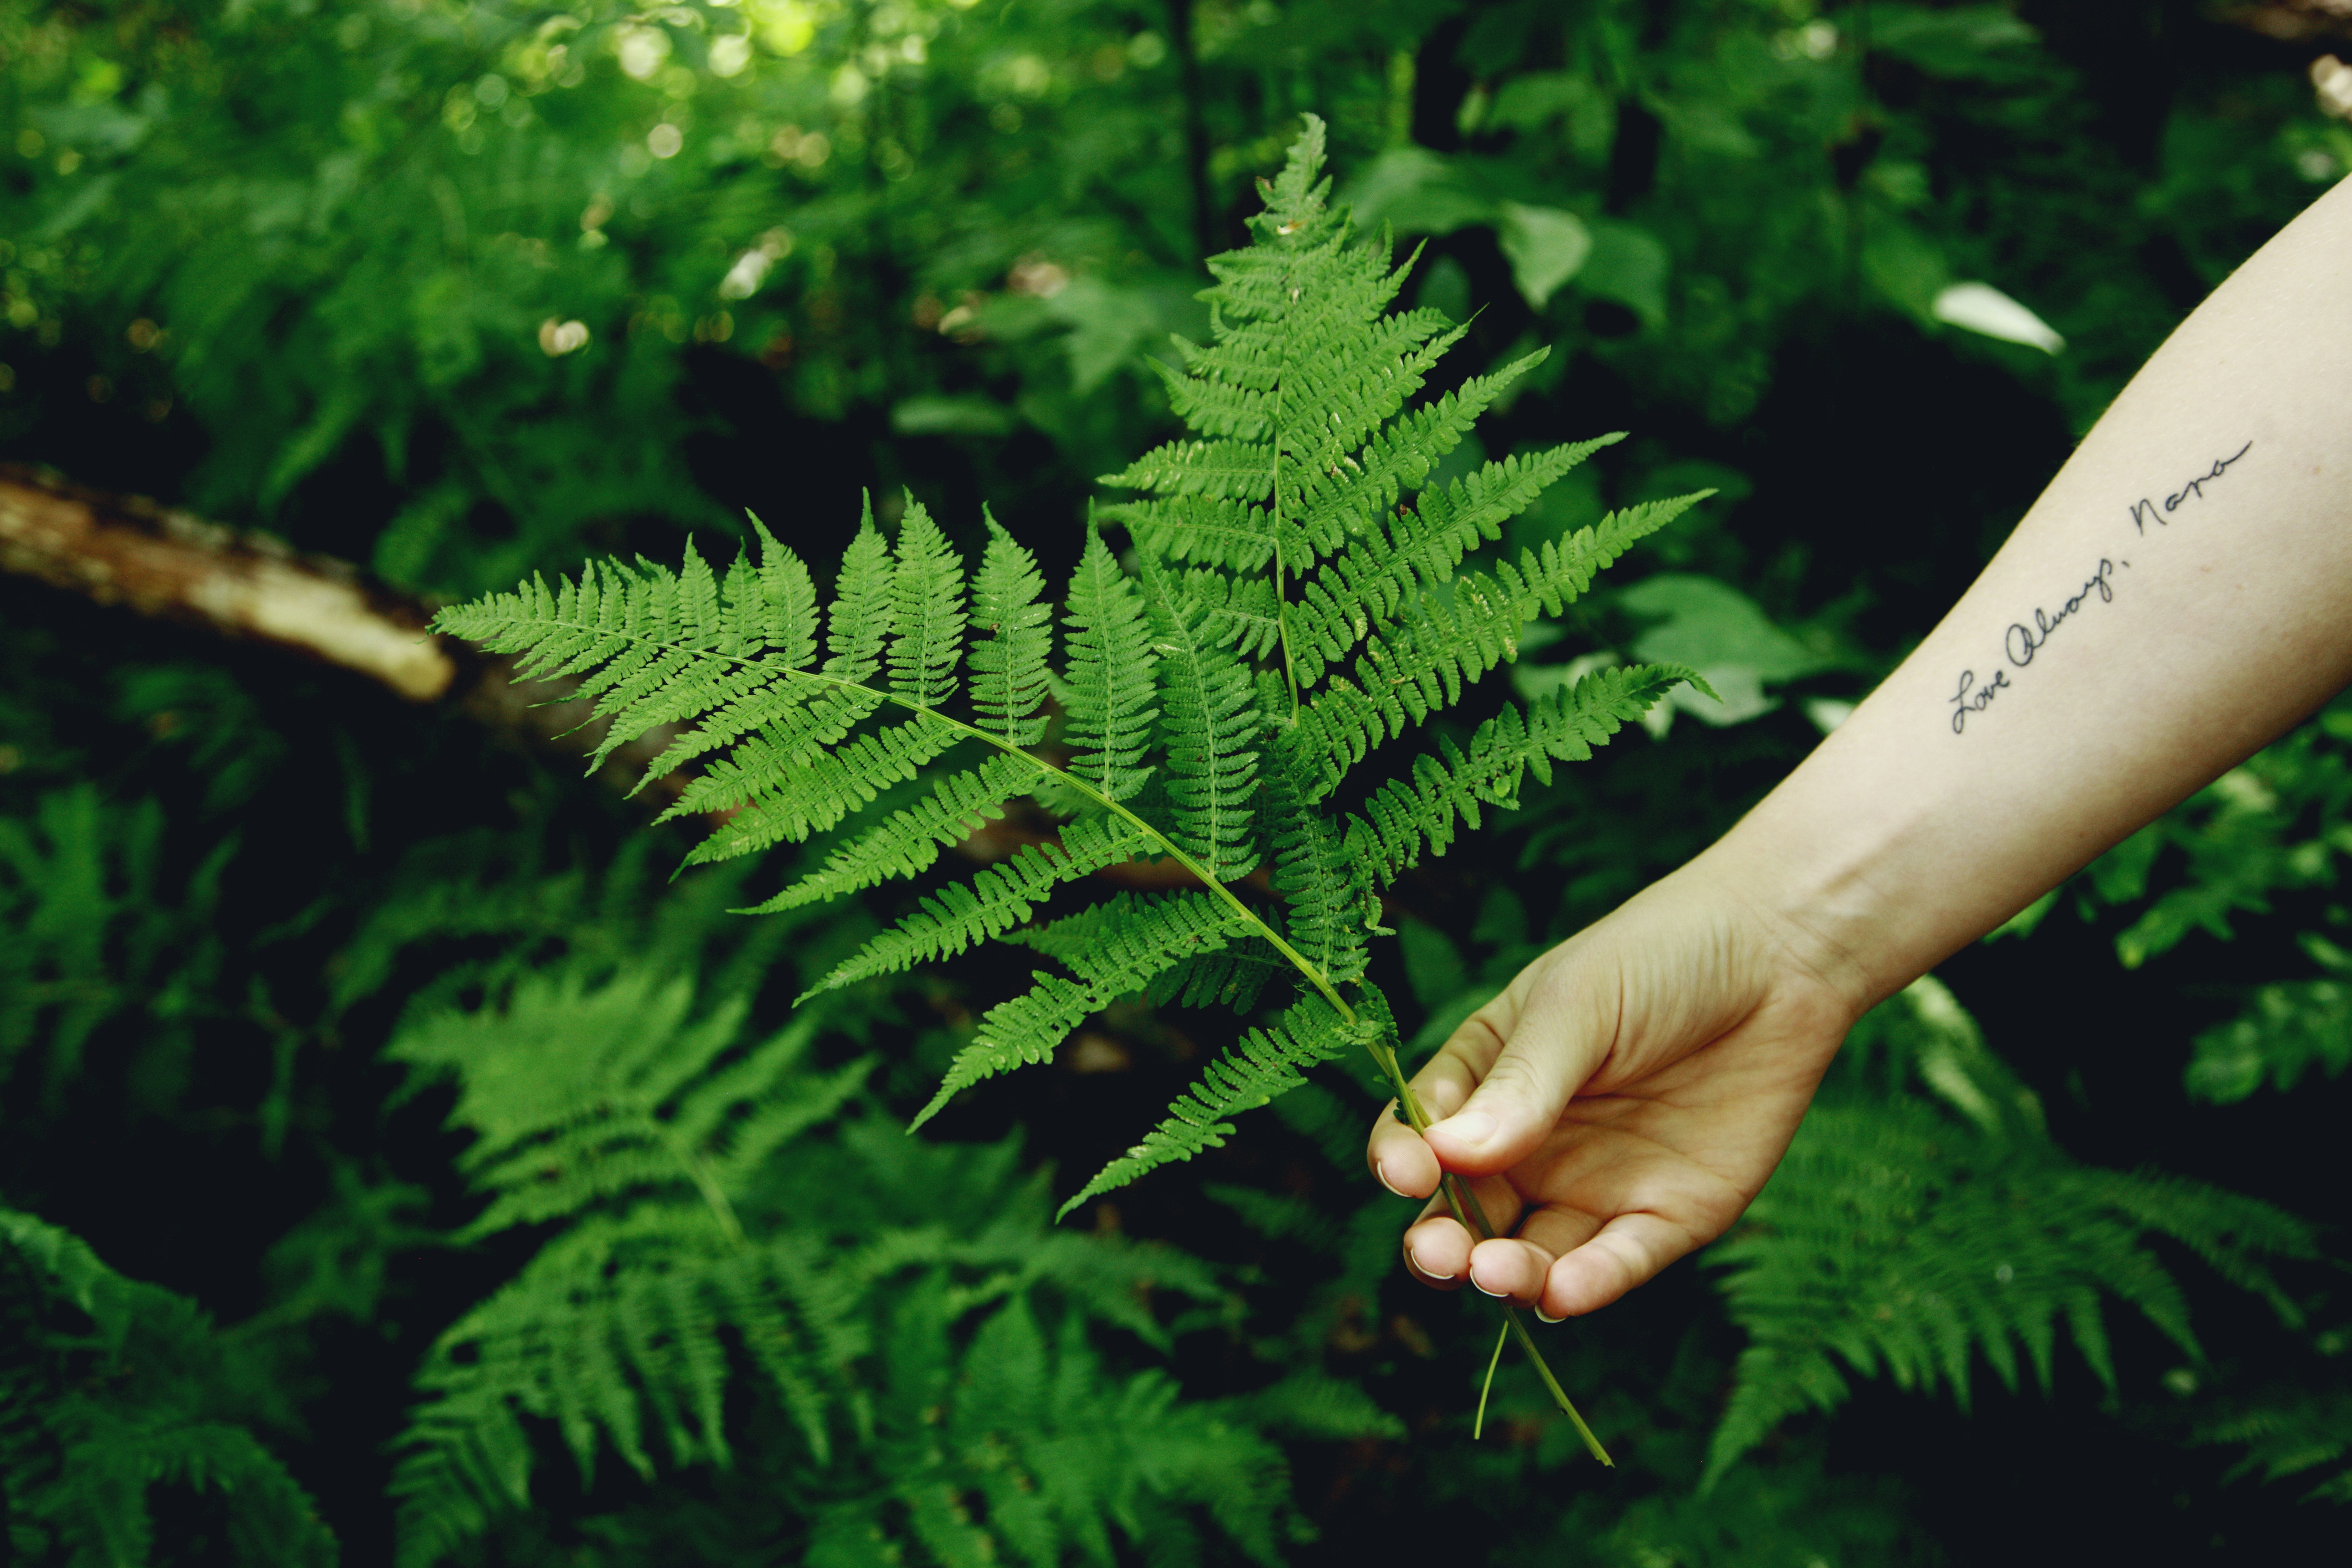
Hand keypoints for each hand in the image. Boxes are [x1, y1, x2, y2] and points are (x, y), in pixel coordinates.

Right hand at [1365, 860, 1861, 1318]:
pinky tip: (1566, 1290)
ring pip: (1531, 1255)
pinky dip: (1587, 1286)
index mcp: (1487, 1079)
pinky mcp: (1664, 1217)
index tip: (1404, 1173)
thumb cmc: (1662, 958)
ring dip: (1507, 1275)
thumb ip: (1521, 1083)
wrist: (1781, 959)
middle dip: (1441, 1242)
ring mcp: (1595, 1186)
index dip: (1403, 1159)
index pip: (1421, 1133)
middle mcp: (1529, 1145)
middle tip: (1437, 1254)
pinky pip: (1615, 1263)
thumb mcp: (1579, 1005)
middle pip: (1465, 1213)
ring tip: (1495, 1273)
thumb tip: (1447, 1156)